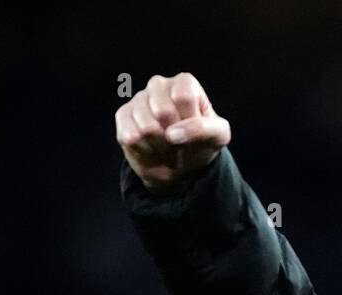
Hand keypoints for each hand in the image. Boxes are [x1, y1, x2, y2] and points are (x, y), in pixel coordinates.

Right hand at [114, 73, 230, 193]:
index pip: (184, 97)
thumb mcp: (218, 137)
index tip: (195, 129)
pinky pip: (131, 137)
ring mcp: (138, 98)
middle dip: (175, 135)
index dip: (191, 121)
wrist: (181, 165)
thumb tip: (172, 133)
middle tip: (180, 140)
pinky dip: (145, 150)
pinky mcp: (123, 115)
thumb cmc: (201, 144)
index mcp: (184, 83)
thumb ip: (205, 129)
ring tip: (167, 144)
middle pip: (162, 110)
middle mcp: (158, 84)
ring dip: (161, 145)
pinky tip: (152, 147)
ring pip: (146, 126)